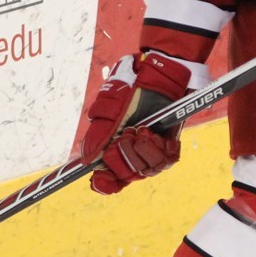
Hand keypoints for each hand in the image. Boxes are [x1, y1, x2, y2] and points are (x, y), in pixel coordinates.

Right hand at [84, 52, 194, 194]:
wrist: (159, 73)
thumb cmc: (130, 88)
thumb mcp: (110, 108)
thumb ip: (99, 135)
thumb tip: (86, 161)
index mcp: (112, 147)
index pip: (107, 177)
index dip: (104, 183)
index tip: (99, 179)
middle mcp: (131, 153)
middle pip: (126, 175)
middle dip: (126, 156)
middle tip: (128, 133)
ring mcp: (150, 151)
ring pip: (147, 171)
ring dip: (145, 150)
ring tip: (144, 129)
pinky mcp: (169, 146)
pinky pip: (167, 161)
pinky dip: (162, 149)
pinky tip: (159, 135)